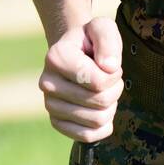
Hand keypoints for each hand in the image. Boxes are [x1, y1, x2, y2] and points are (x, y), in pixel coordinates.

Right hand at [39, 17, 123, 141]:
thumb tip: (109, 67)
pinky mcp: (56, 123)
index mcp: (56, 57)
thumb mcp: (102, 28)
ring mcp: (50, 106)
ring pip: (97, 120)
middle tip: (110, 80)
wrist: (74, 55)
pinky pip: (88, 136)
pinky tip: (101, 110)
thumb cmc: (90, 42)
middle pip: (99, 102)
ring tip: (104, 92)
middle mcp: (48, 84)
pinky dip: (103, 126)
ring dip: (110, 107)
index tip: (111, 65)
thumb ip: (108, 39)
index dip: (115, 76)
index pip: (98, 82)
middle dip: (114, 91)